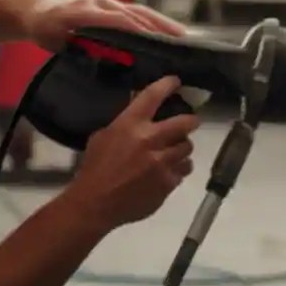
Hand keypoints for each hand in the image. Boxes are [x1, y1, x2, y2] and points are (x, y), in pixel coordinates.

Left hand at [25, 0, 186, 51]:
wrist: (34, 6)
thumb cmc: (43, 25)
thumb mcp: (53, 38)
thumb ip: (75, 46)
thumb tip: (101, 57)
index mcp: (89, 10)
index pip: (119, 19)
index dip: (139, 30)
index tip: (157, 43)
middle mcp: (103, 3)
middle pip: (137, 12)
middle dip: (160, 25)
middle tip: (182, 39)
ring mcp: (108, 4)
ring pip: (139, 11)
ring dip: (161, 22)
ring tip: (181, 35)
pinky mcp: (109, 8)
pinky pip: (134, 13)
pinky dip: (151, 21)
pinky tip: (164, 32)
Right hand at [64, 76, 199, 230]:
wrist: (95, 203)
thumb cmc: (94, 168)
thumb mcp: (103, 137)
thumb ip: (125, 123)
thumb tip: (140, 114)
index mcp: (131, 125)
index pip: (153, 96)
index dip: (168, 85)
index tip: (176, 81)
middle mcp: (151, 140)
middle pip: (185, 123)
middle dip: (190, 121)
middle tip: (190, 122)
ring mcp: (162, 162)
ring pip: (188, 148)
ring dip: (182, 148)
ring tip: (175, 152)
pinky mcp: (168, 182)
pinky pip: (183, 171)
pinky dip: (178, 169)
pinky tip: (168, 172)